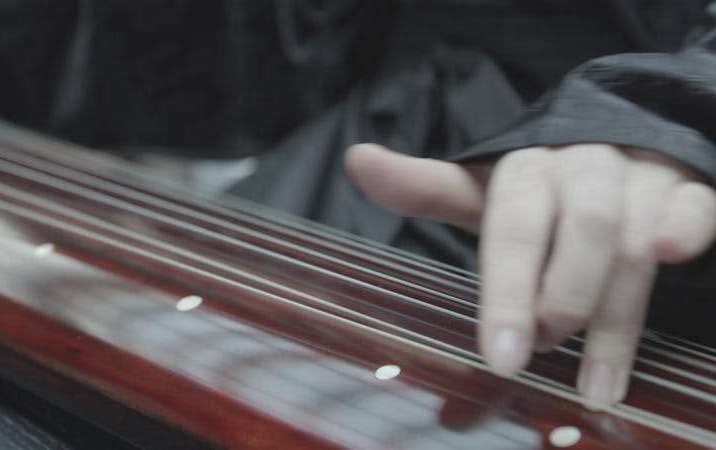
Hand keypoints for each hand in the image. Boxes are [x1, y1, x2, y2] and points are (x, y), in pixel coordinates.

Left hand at [345, 143, 715, 404]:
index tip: (500, 356)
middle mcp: (585, 166)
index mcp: (528, 169)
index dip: (506, 292)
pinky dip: (686, 229)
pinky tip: (672, 255)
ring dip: (615, 315)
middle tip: (538, 352)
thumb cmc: (542, 191)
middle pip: (584, 228)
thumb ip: (426, 188)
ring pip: (636, 239)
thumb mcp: (484, 193)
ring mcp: (641, 176)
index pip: (514, 226)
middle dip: (563, 299)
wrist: (616, 149)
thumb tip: (357, 159)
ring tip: (593, 380)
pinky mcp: (688, 189)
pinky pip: (695, 206)